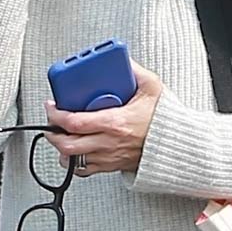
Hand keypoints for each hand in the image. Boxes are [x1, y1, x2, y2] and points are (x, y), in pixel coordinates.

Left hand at [44, 60, 164, 175]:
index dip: (56, 114)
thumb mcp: (152, 87)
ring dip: (62, 149)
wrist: (180, 146)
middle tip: (51, 121)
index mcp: (115, 122)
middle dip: (52, 133)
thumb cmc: (167, 120)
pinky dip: (74, 163)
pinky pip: (85, 171)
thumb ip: (133, 71)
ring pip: (73, 161)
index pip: (74, 122)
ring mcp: (110, 157)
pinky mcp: (113, 166)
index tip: (52, 106)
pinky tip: (75, 151)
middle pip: (67, 144)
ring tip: (61, 136)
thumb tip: (121, 59)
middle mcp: (109, 143)